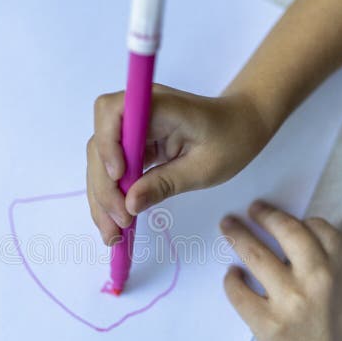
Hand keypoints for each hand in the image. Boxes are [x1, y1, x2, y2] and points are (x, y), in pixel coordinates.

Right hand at [86, 84, 267, 243]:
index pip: (112, 112)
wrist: (242, 125)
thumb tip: (130, 204)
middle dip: (104, 187)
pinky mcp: (132, 146)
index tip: (118, 176)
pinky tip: (115, 222)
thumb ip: (166, 183)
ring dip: (102, 198)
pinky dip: (111, 197)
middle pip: (99, 145)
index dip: (107, 143)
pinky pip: (111, 171)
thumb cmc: (232, 138)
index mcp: (158, 106)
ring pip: (100, 162)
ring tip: (113, 234)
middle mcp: (137, 113)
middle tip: (119, 224)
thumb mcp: (205, 167)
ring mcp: (132, 130)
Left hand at [220, 200, 341, 340]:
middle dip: (266, 215)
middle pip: (286, 232)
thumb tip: (308, 236)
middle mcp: (321, 279)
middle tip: (252, 208)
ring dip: (238, 235)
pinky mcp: (267, 326)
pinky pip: (239, 293)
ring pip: (255, 255)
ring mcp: (291, 302)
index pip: (319, 228)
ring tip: (228, 226)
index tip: (290, 222)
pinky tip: (231, 275)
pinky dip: (231, 280)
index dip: (301, 223)